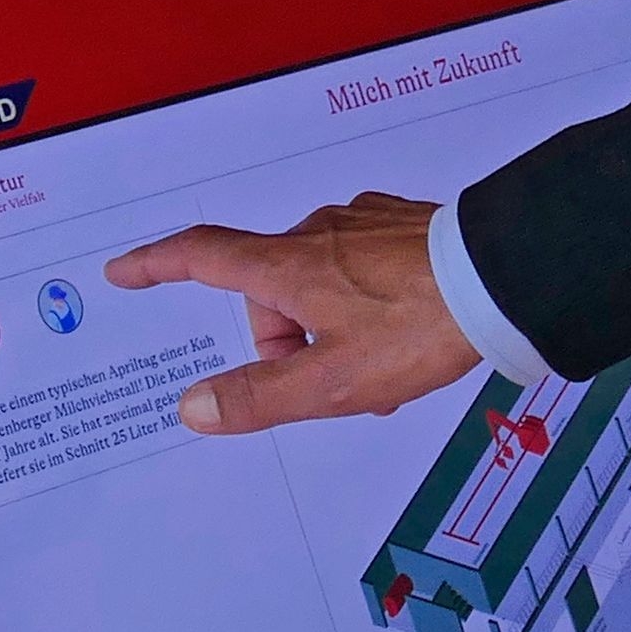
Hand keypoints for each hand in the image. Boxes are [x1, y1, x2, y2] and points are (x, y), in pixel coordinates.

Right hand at [109, 192, 482, 431]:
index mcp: (287, 267)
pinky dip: (368, 307)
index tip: (126, 270)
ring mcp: (362, 224)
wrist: (504, 277)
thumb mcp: (332, 381)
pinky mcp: (402, 225)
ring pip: (320, 285)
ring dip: (334, 330)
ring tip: (384, 370)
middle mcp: (318, 233)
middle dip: (288, 344)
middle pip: (270, 293)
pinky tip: (407, 334)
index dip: (157, 265)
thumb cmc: (418, 327)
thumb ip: (260, 397)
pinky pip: (361, 269)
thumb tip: (194, 408)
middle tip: (337, 385)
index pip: (202, 257)